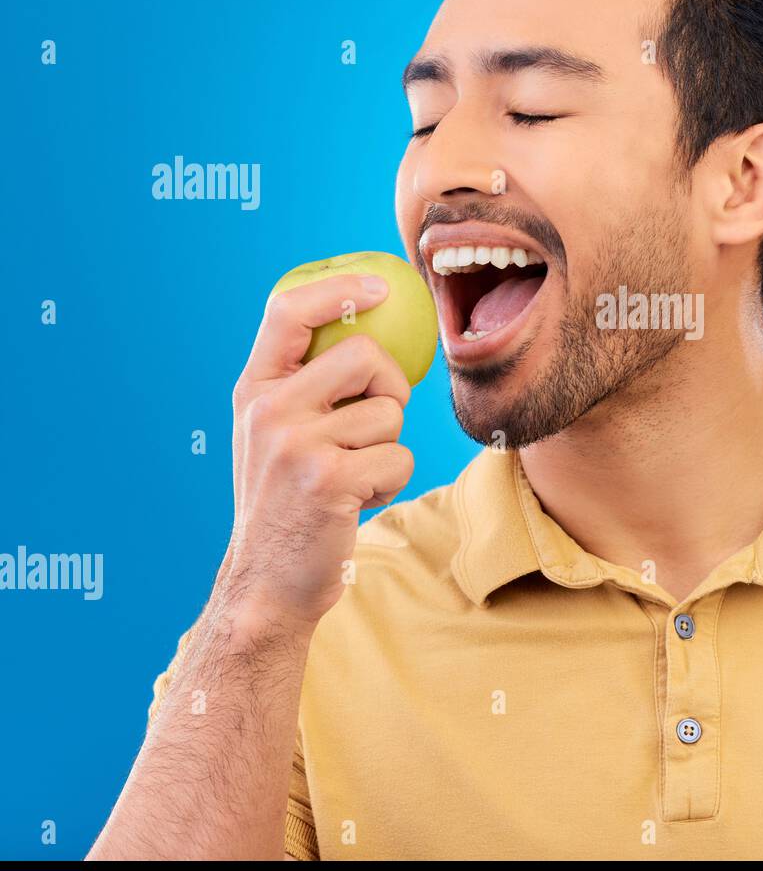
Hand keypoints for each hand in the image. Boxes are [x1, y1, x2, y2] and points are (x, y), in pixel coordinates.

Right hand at [222, 274, 414, 627]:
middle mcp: (268, 410)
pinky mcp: (329, 480)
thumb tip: (371, 333)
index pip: (288, 312)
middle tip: (373, 427)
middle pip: (366, 356)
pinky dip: (392, 482)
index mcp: (254, 391)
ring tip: (352, 478)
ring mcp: (296, 444)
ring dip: (387, 449)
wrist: (267, 584)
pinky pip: (399, 457)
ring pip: (390, 414)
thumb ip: (305, 387)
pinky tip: (356, 502)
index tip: (378, 287)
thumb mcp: (275, 435)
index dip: (338, 288)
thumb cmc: (287, 503)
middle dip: (389, 389)